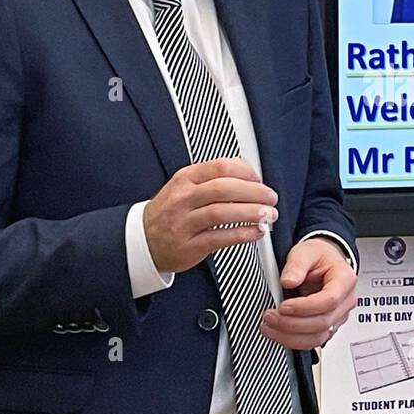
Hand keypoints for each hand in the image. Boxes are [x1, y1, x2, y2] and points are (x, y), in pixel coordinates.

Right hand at [143, 157, 277, 273]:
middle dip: (254, 192)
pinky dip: (242, 234)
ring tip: (268, 215)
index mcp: (185, 179)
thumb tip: (247, 170)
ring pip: (222, 213)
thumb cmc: (169, 213)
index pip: (220, 167)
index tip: (260, 180)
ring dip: (251, 213)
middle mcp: (183, 198)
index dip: (246, 172)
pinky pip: (220, 237)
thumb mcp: (184, 186)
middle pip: (224, 188)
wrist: (142, 241)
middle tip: (271, 198)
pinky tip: (255, 232)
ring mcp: (184, 222)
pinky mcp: (189, 245)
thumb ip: (212, 177)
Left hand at [261, 237, 356, 349]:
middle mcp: (345, 301)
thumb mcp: (306, 252)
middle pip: (323, 322)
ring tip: (269, 327)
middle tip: (270, 316)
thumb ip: (297, 264)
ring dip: (291, 336)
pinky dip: (293, 340)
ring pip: (318, 337)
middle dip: (292, 323)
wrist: (323, 262)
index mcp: (344, 280)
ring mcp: (338, 317)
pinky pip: (312, 341)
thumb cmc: (318, 257)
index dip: (305, 307)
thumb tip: (288, 281)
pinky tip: (277, 332)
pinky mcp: (327, 327)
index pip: (330, 300)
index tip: (283, 306)